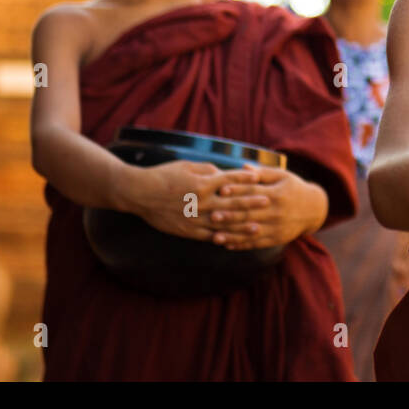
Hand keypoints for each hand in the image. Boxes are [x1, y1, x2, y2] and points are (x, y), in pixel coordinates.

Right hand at [125, 160, 272, 240]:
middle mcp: (202, 202)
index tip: (261, 179)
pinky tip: (235, 241)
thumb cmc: (163, 175)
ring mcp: (195, 218)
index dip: (247, 180)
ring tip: (258, 227)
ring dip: (242, 225)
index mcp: (203, 183)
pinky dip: (223, 239)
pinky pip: (209, 236)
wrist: (139, 193)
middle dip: (252, 203)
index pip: (230, 181)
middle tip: (269, 202)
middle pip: (232, 203)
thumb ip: (208, 170)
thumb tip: (224, 174)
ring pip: (224, 224)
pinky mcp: (188, 230)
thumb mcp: (187, 166)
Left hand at [210, 165, 329, 250]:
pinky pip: (257, 243)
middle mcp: (277, 211)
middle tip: (212, 215)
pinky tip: (228, 245)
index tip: (221, 190)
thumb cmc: (294, 188)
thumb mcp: (283, 176)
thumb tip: (243, 167)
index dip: (237, 190)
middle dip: (230, 215)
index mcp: (278, 193)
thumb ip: (262, 173)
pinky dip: (242, 245)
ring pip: (252, 231)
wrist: (314, 209)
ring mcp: (277, 227)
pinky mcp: (277, 239)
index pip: (254, 191)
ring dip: (232, 235)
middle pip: (251, 213)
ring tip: (215, 236)